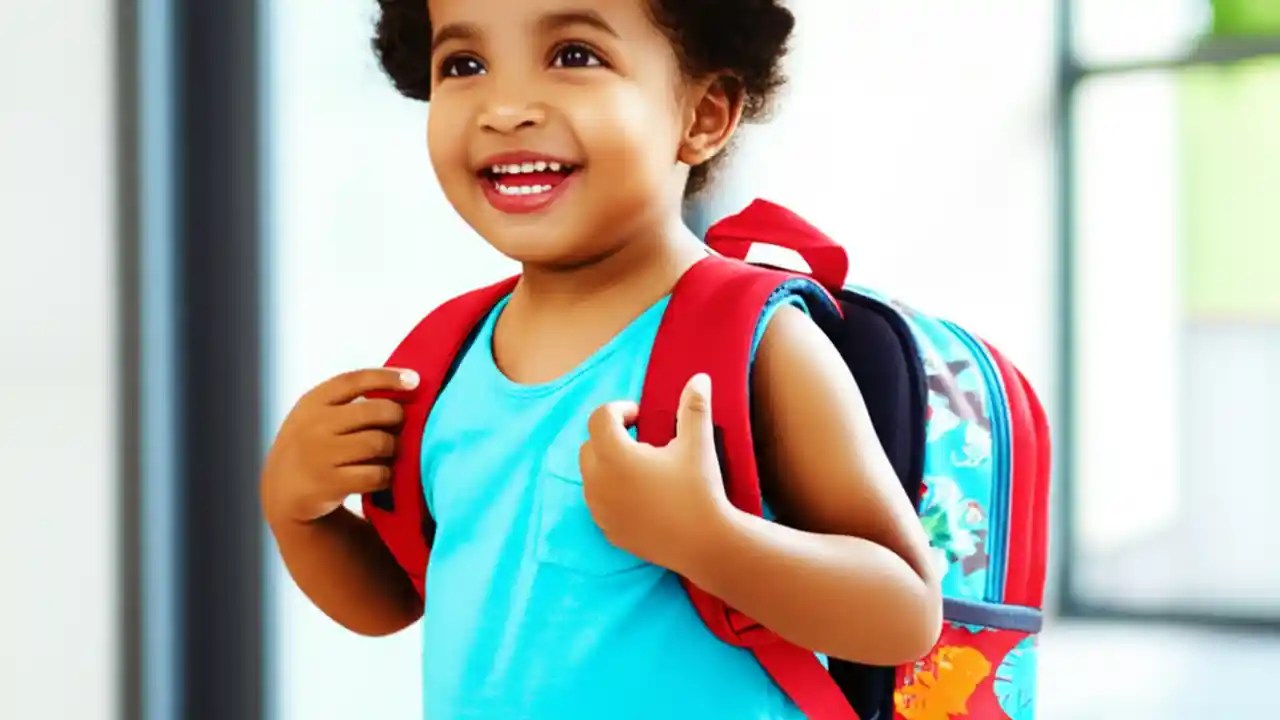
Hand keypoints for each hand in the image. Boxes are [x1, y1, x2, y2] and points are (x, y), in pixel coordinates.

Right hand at [260, 368, 418, 526]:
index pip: (356, 380)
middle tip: (399, 427)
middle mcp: (315, 424)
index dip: (388, 377)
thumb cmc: (314, 446)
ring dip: (393, 448)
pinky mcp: (330, 483)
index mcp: (314, 401)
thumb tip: (405, 388)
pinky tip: (381, 475)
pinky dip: (386, 475)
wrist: (281, 492)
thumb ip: (350, 403)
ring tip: (389, 452)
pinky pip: (376, 474)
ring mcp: (321, 454)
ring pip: (380, 443)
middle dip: (396, 418)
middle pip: (377, 411)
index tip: (414, 380)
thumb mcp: (318, 416)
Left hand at [578, 373, 735, 575]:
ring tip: (641, 469)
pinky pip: (599, 502)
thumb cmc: (700, 490)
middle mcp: (598, 482)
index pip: (599, 418)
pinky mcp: (608, 530)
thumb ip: (693, 407)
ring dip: (608, 464)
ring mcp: (600, 510)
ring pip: (591, 475)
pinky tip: (641, 496)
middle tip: (641, 441)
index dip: (619, 410)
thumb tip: (699, 377)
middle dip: (610, 437)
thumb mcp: (697, 444)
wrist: (706, 544)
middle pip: (590, 445)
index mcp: (614, 456)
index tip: (641, 416)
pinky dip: (611, 492)